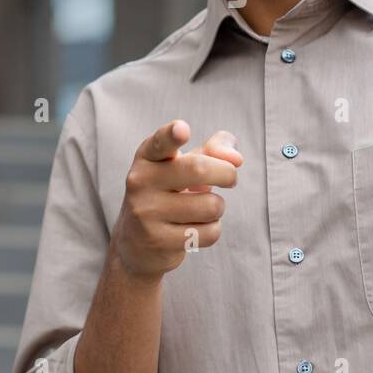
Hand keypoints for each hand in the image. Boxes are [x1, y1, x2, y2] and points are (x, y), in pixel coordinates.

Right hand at [112, 120, 242, 281]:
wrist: (136, 243)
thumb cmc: (169, 193)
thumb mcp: (186, 166)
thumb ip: (214, 150)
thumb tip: (236, 159)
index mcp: (147, 156)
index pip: (161, 142)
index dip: (172, 134)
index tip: (182, 129)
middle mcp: (141, 181)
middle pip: (199, 169)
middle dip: (227, 174)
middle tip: (231, 179)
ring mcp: (146, 212)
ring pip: (210, 205)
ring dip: (217, 208)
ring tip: (200, 210)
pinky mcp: (157, 240)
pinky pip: (209, 232)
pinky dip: (212, 230)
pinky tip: (193, 230)